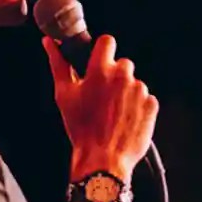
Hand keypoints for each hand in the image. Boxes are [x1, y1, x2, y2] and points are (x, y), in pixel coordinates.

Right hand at [43, 34, 157, 179]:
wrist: (103, 159)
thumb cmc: (81, 129)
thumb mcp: (64, 95)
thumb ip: (58, 64)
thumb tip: (49, 43)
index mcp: (101, 71)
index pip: (107, 41)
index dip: (102, 51)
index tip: (99, 63)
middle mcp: (123, 77)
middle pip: (122, 64)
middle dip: (114, 76)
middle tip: (103, 96)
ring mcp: (139, 91)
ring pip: (134, 82)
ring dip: (126, 92)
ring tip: (114, 112)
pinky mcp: (151, 105)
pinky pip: (146, 97)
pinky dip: (138, 106)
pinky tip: (125, 119)